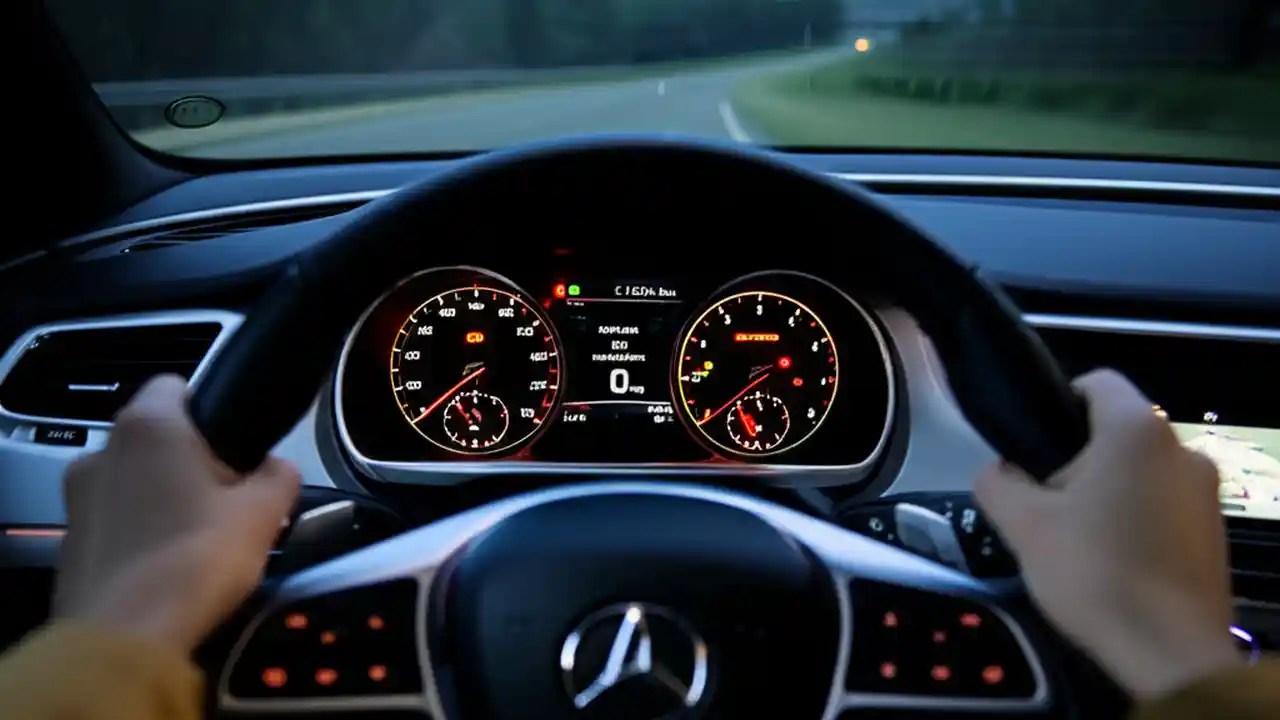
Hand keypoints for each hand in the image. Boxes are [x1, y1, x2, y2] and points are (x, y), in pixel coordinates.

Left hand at [55, 375, 300, 654]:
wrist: (127, 637)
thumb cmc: (197, 558)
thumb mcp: (264, 513)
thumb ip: (279, 476)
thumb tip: (277, 468)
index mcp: (150, 424)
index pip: (180, 384)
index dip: (214, 411)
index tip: (238, 449)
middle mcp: (104, 448)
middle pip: (158, 436)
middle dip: (190, 458)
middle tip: (228, 498)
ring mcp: (78, 494)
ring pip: (134, 478)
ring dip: (162, 494)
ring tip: (198, 536)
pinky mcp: (70, 538)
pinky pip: (116, 517)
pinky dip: (140, 529)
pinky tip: (167, 562)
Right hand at [975, 369, 1240, 698]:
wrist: (1167, 651)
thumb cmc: (1093, 572)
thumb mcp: (1022, 525)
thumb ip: (997, 482)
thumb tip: (997, 472)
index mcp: (1135, 430)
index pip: (1096, 381)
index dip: (1057, 401)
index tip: (1033, 444)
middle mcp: (1181, 448)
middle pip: (1118, 431)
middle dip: (1080, 458)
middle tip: (1046, 502)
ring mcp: (1207, 491)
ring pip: (1142, 471)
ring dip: (1110, 491)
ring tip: (1077, 538)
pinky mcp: (1215, 531)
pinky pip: (1165, 505)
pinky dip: (1138, 520)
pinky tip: (1114, 561)